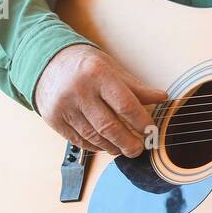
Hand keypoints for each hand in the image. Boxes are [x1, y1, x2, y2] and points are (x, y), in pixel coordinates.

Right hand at [33, 44, 167, 157]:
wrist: (48, 62)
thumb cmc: (87, 66)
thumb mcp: (113, 70)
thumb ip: (137, 88)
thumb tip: (163, 97)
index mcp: (98, 74)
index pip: (125, 105)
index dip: (141, 122)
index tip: (150, 131)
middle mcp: (79, 90)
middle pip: (109, 126)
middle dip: (128, 143)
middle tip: (138, 149)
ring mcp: (64, 106)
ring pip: (93, 137)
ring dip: (112, 147)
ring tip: (123, 148)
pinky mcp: (53, 119)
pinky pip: (79, 140)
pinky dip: (95, 146)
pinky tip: (104, 145)